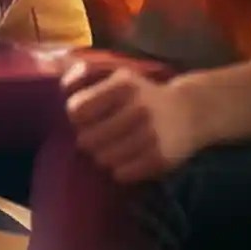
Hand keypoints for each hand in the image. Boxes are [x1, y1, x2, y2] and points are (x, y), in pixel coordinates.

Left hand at [63, 61, 201, 182]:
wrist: (190, 112)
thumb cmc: (142, 94)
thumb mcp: (117, 76)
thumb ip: (83, 75)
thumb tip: (60, 77)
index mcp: (123, 85)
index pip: (76, 110)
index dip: (77, 117)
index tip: (86, 117)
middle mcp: (138, 109)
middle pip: (86, 140)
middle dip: (89, 139)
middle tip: (100, 135)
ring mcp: (151, 136)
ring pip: (102, 160)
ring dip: (104, 156)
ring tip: (115, 146)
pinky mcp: (161, 159)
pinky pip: (121, 175)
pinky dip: (120, 169)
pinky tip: (129, 158)